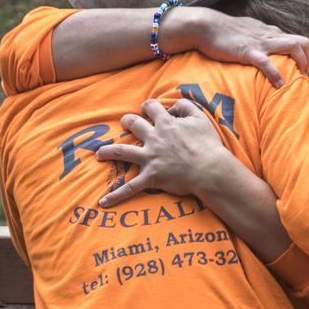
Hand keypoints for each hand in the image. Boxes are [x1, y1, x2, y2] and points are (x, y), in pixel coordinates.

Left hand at [95, 98, 238, 206]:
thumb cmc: (208, 145)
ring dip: (108, 151)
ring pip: (121, 151)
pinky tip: (103, 202)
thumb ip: (186, 106)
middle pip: (133, 124)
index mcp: (166, 124)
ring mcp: (150, 158)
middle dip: (127, 121)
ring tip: (99, 153)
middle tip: (125, 123)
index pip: (151, 107)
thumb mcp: (201, 118)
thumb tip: (173, 106)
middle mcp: (154, 138)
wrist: (210, 170)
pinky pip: (129, 188)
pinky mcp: (151, 177)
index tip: (148, 109)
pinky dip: (115, 195)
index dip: (148, 106)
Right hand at [164, 7, 308, 87]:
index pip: (297, 39)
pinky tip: (279, 85)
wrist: (205, 26)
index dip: (304, 55)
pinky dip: (276, 74)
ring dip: (300, 64)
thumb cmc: (222, 31)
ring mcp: (260, 42)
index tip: (301, 70)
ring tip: (297, 79)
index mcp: (269, 31)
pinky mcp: (248, 51)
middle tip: (303, 77)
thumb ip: (257, 37)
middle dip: (308, 60)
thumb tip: (262, 49)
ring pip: (292, 47)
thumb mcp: (246, 31)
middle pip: (302, 42)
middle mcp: (269, 34)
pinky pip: (267, 63)